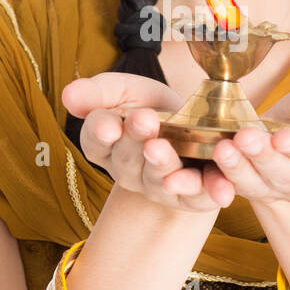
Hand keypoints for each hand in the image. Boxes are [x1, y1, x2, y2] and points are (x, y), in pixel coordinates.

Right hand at [61, 73, 234, 213]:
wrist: (195, 129)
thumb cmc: (153, 108)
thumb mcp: (126, 90)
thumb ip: (98, 92)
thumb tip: (67, 94)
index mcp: (108, 145)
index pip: (97, 141)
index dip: (101, 132)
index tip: (108, 124)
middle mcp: (129, 171)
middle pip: (127, 159)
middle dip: (136, 139)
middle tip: (144, 120)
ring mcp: (160, 187)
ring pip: (159, 180)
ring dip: (163, 166)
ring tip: (165, 150)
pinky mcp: (192, 198)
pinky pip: (199, 198)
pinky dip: (210, 193)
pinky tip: (223, 189)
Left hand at [202, 80, 289, 209]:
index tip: (283, 137)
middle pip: (286, 174)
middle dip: (264, 156)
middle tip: (245, 137)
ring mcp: (278, 190)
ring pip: (258, 183)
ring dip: (239, 167)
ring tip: (224, 147)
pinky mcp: (252, 188)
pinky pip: (235, 187)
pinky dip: (221, 177)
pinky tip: (212, 160)